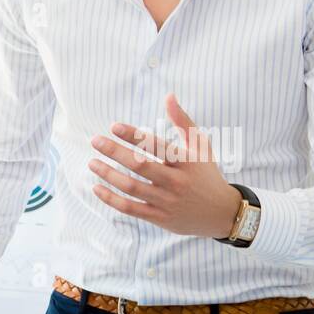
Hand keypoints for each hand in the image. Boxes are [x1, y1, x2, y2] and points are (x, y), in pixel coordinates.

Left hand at [88, 93, 241, 237]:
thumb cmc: (206, 173)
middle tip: (95, 140)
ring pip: (131, 187)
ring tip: (92, 163)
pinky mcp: (158, 217)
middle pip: (140, 165)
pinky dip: (110, 199)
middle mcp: (176, 181)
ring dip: (108, 174)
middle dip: (114, 152)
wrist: (220, 213)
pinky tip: (96, 187)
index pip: (156, 145)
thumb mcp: (200, 146)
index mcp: (186, 161)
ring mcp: (166, 201)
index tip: (113, 126)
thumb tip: (168, 96)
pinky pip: (129, 208)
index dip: (133, 135)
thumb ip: (182, 121)